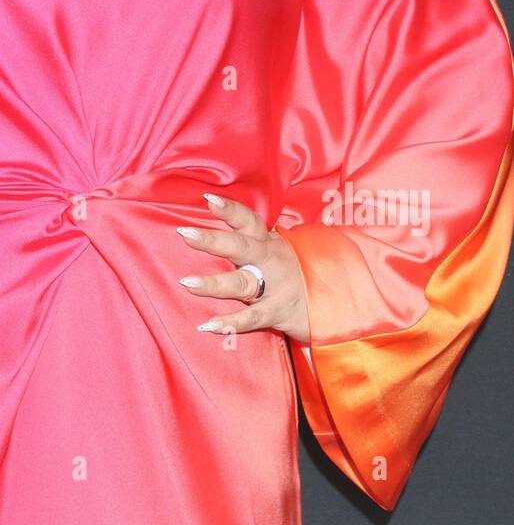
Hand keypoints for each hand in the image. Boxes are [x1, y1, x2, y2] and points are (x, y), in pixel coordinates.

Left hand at [176, 193, 310, 344]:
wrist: (340, 299)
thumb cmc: (300, 271)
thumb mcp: (281, 250)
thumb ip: (256, 240)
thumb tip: (222, 226)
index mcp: (270, 242)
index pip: (249, 221)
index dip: (230, 210)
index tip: (208, 199)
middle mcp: (272, 261)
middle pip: (241, 247)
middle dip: (212, 240)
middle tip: (185, 233)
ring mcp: (276, 287)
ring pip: (241, 284)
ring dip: (213, 284)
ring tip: (187, 282)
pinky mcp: (280, 312)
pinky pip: (252, 318)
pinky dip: (230, 323)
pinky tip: (208, 325)